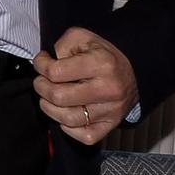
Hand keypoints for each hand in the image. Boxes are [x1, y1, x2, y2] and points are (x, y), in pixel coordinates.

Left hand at [33, 27, 138, 145]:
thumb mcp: (83, 37)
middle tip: (43, 81)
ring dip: (50, 108)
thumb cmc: (102, 54)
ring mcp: (111, 110)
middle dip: (41, 87)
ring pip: (68, 119)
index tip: (42, 62)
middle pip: (58, 97)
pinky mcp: (112, 124)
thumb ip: (62, 45)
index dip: (40, 66)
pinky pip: (85, 136)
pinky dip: (69, 128)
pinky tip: (66, 112)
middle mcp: (108, 89)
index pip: (55, 72)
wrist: (133, 70)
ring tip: (50, 97)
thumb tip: (48, 63)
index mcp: (101, 64)